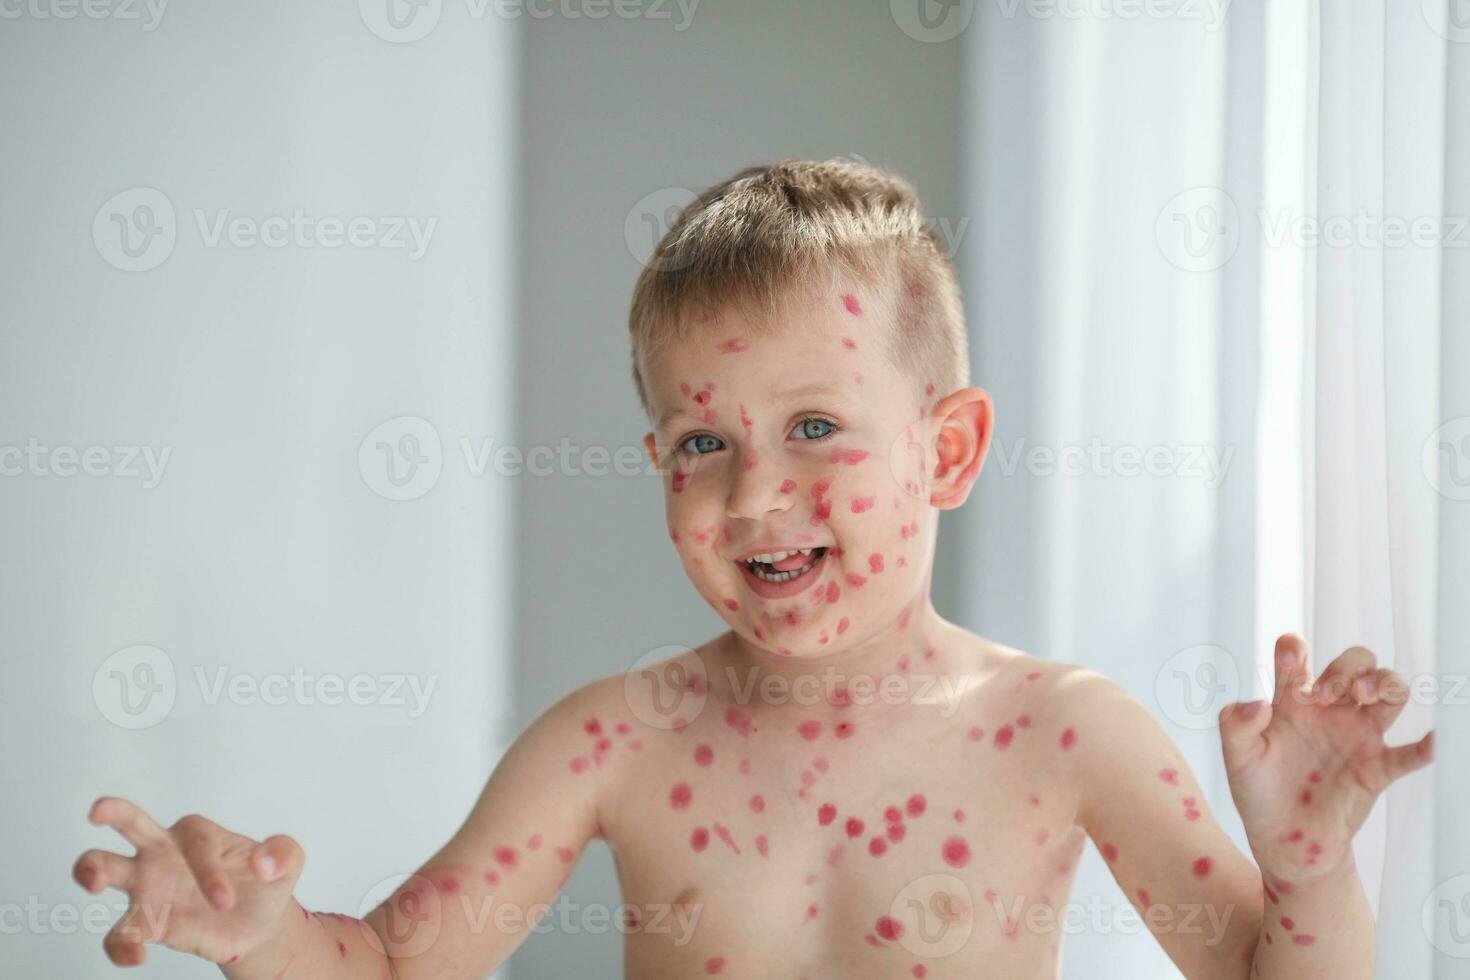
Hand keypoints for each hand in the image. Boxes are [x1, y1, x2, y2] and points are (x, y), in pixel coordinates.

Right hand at [73, 797, 303, 966]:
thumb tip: (262, 864)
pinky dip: (121, 945)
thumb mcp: (289, 861)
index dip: (208, 870)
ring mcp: (149, 887)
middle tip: (98, 811)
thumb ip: (283, 852)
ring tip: (94, 883)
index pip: (195, 841)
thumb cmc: (265, 882)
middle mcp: (166, 852)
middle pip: (131, 822)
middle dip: (113, 811)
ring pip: (105, 868)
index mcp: (199, 834)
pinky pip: (119, 933)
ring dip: (92, 869)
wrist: (258, 923)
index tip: (227, 901)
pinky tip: (137, 957)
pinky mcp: (145, 923)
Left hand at [1217, 633, 1432, 880]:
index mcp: (1291, 701)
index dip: (1294, 648)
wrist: (1282, 840)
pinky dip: (1427, 745)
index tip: (1291, 659)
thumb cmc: (1258, 791)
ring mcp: (1356, 737)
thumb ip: (1235, 725)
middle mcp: (1329, 711)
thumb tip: (1258, 703)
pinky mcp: (1376, 769)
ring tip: (1363, 695)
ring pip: (1389, 693)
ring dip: (1383, 683)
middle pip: (1356, 665)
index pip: (1298, 657)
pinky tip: (1435, 737)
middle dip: (1346, 667)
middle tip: (1325, 692)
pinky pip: (1411, 754)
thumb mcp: (1236, 756)